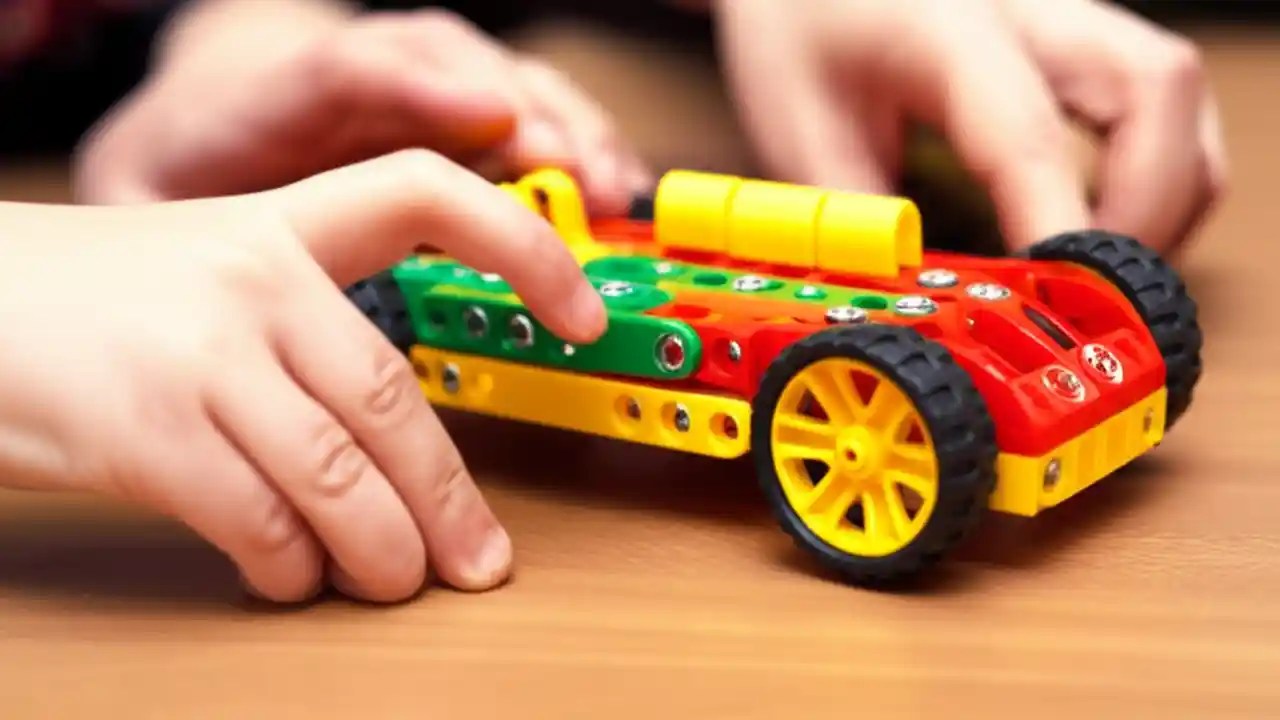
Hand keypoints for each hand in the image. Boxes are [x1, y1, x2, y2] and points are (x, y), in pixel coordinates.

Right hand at [0, 150, 605, 602]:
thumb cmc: (103, 302)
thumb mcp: (214, 273)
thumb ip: (312, 338)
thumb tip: (402, 465)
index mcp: (282, 225)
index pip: (425, 195)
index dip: (520, 245)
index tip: (582, 313)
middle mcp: (250, 276)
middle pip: (393, 398)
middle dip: (450, 497)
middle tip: (479, 561)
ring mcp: (198, 353)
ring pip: (338, 475)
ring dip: (383, 551)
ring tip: (396, 584)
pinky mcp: (145, 431)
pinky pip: (260, 521)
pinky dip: (291, 569)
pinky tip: (293, 578)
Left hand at [74, 7, 649, 214]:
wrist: (215, 109)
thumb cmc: (189, 154)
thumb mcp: (138, 190)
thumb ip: (146, 224)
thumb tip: (163, 277)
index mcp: (271, 90)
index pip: (346, 70)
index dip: (423, 87)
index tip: (488, 118)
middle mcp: (357, 74)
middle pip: (448, 67)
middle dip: (521, 115)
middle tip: (576, 171)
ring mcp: (414, 89)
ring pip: (499, 81)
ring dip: (564, 130)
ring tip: (611, 187)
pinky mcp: (453, 119)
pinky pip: (524, 117)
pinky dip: (573, 145)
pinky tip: (612, 184)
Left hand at [713, 0, 1226, 252]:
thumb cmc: (800, 32)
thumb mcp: (797, 132)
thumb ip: (857, 219)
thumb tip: (914, 305)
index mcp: (945, 29)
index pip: (1027, 133)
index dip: (1056, 229)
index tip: (1056, 302)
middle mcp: (1029, 12)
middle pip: (1158, 91)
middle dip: (1145, 209)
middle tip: (1087, 289)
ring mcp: (1065, 20)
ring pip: (1176, 99)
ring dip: (1162, 198)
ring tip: (1092, 271)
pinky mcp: (1079, 42)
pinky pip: (1159, 108)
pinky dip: (1153, 179)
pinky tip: (1095, 229)